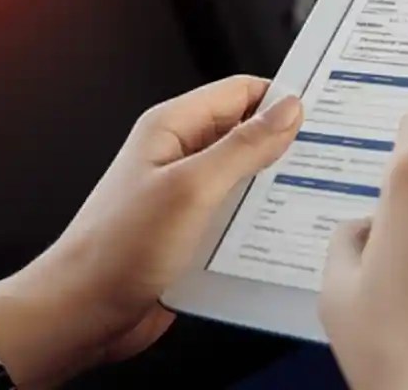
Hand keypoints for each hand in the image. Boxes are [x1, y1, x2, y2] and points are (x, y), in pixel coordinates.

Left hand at [0, 76, 302, 386]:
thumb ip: (242, 147)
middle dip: (284, 146)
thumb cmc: (117, 249)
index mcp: (171, 129)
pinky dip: (259, 221)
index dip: (280, 99)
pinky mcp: (192, 231)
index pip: (240, 93)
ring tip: (310, 197)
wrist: (81, 314)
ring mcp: (186, 195)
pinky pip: (237, 215)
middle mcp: (179, 156)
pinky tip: (281, 233)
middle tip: (326, 158)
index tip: (321, 113)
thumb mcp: (191, 188)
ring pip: (246, 178)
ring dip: (274, 188)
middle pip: (246, 135)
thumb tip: (287, 110)